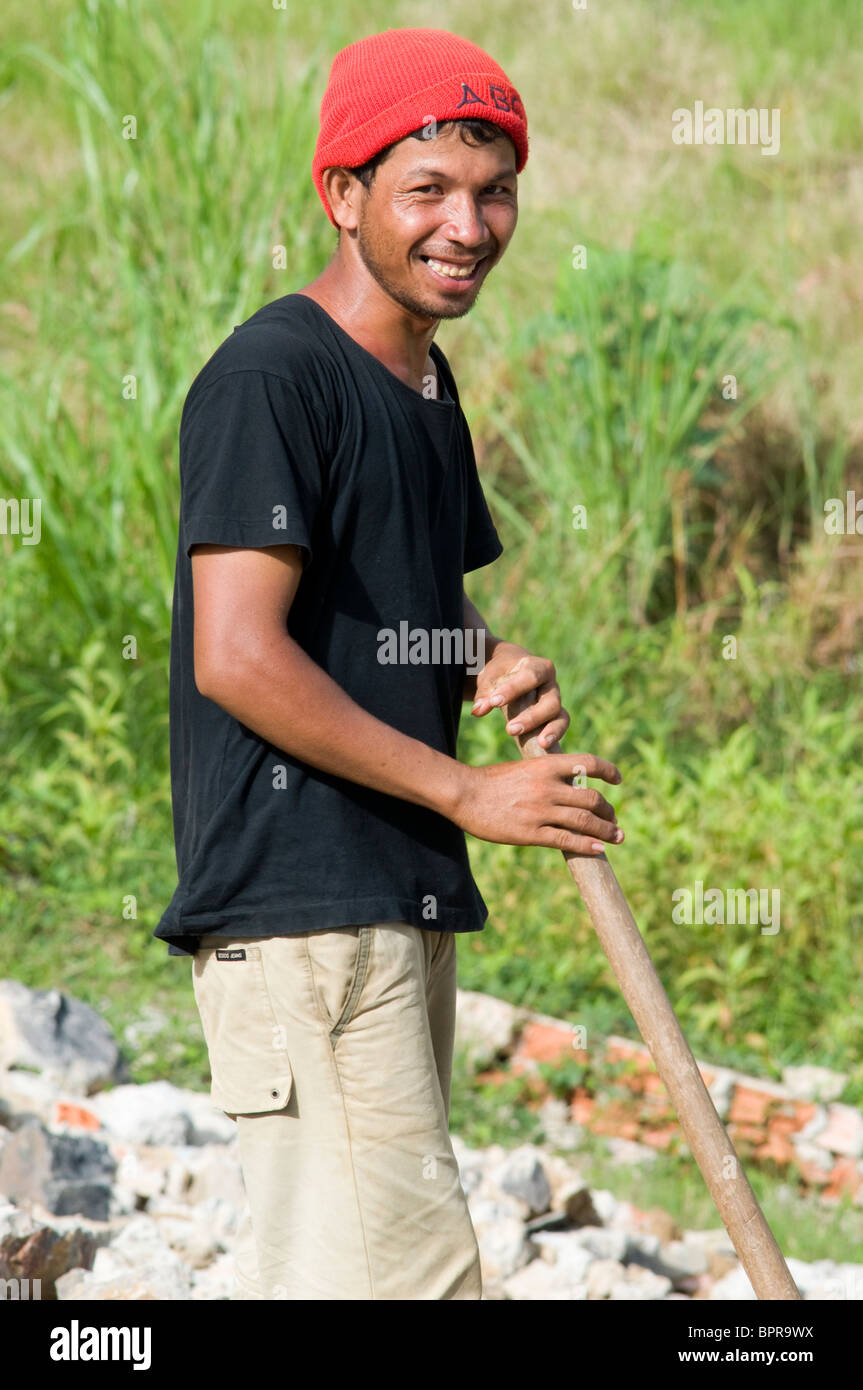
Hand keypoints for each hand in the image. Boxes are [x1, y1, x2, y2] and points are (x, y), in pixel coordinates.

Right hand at [452, 752, 623, 854]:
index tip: (618, 780)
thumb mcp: (522, 767)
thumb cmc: (490, 781)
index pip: (588, 763)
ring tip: (616, 837)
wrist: (464, 794)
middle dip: (608, 811)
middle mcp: (548, 787)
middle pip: (592, 798)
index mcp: (546, 766)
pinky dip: (587, 845)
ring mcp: (541, 811)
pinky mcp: (531, 833)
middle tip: (613, 819)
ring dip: (606, 830)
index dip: (609, 770)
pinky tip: (598, 850)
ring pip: (585, 821)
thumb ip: (546, 774)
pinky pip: (567, 841)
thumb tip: (568, 783)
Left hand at [470, 644, 568, 749]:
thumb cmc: (501, 673)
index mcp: (538, 667)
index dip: (514, 689)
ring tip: (541, 743)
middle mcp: (551, 684)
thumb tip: (478, 711)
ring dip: (551, 730)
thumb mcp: (491, 677)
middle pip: (550, 701)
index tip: (495, 702)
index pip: (530, 676)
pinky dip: (554, 736)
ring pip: (561, 716)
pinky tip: (544, 747)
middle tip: (510, 730)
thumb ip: (485, 692)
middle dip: (532, 717)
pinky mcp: (555, 716)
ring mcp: (555, 701)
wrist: (511, 671)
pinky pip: (560, 726)